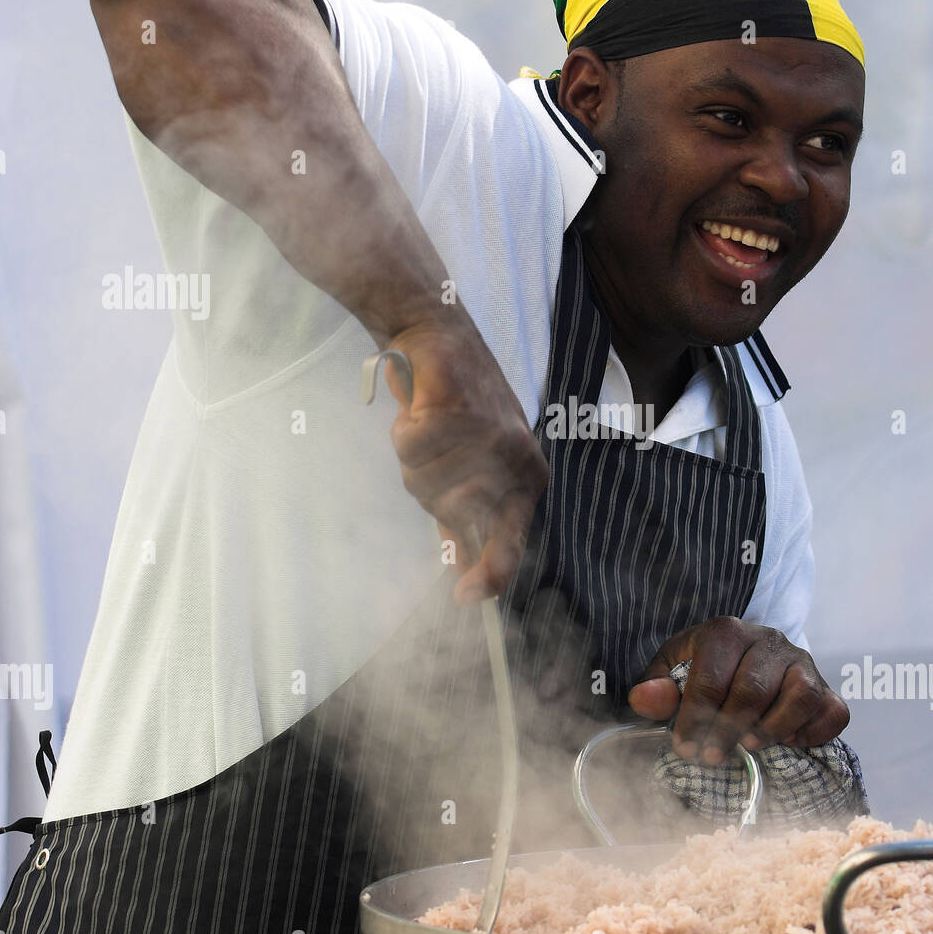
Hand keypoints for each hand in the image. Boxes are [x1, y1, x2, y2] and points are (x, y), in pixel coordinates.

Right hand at [384, 311, 548, 602]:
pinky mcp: (459, 410)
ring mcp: (490, 435)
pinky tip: (419, 407)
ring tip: (427, 424)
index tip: (465, 597)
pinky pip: (412, 446)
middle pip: (450, 512)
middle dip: (428, 488)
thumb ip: (469, 516)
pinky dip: (404, 429)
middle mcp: (516, 460)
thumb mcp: (473, 465)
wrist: (438, 336)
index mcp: (527, 479)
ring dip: (413, 456)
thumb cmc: (457, 405)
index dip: (491, 574)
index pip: (512, 541)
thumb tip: (466, 575)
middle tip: (432, 450)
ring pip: (424, 481)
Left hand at [627, 617, 848, 763]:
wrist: (744, 658)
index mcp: (726, 631)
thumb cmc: (704, 668)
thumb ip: (655, 687)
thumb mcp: (671, 671)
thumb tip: (646, 699)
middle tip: (711, 757)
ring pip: (801, 695)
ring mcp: (803, 661)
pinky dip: (812, 732)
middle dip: (727, 730)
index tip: (685, 748)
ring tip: (749, 746)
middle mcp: (769, 640)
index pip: (711, 676)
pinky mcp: (828, 687)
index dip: (695, 718)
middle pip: (753, 689)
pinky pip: (833, 711)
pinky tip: (787, 741)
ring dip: (773, 729)